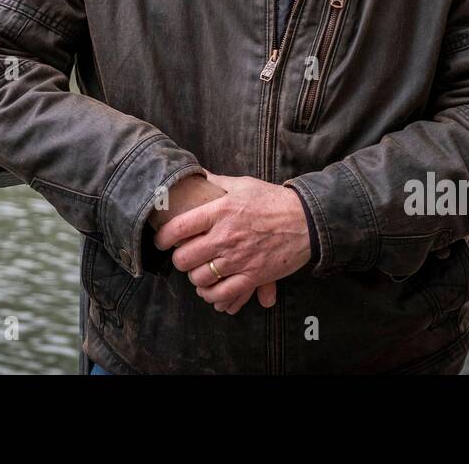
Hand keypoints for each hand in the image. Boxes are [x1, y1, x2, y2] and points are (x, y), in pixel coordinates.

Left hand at [153, 173, 311, 314]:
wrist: (307, 220)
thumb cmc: (273, 200)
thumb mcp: (243, 184)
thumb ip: (216, 181)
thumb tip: (196, 173)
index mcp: (220, 210)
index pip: (178, 228)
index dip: (163, 237)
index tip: (161, 241)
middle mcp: (226, 236)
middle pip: (185, 258)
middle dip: (180, 260)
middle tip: (184, 257)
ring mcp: (239, 259)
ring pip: (200, 279)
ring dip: (195, 278)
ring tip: (199, 272)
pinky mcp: (253, 276)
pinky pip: (223, 294)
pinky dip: (212, 296)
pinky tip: (211, 290)